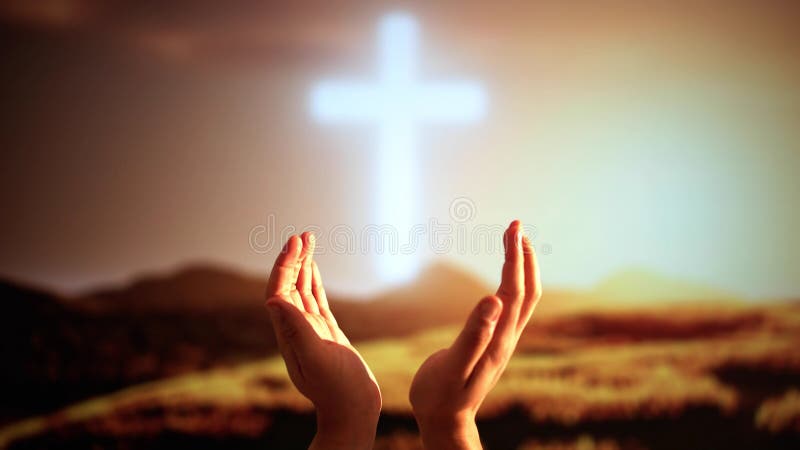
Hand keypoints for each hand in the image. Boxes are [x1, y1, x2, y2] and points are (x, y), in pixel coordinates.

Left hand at [265, 232, 380, 449]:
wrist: (354, 410)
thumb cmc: (337, 389)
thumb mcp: (316, 358)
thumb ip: (295, 329)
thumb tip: (272, 300)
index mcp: (289, 332)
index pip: (279, 291)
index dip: (284, 265)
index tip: (295, 243)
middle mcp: (296, 328)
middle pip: (288, 285)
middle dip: (293, 258)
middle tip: (303, 233)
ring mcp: (311, 329)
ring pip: (302, 289)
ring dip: (303, 264)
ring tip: (308, 239)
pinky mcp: (326, 332)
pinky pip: (316, 299)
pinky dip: (313, 280)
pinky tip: (314, 267)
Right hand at [409, 220, 540, 449]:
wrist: (445, 423)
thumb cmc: (441, 396)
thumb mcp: (453, 367)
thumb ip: (473, 335)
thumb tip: (493, 299)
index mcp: (499, 338)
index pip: (514, 289)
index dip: (515, 257)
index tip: (513, 227)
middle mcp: (507, 338)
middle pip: (526, 290)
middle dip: (523, 255)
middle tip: (515, 224)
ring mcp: (502, 341)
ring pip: (521, 298)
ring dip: (520, 267)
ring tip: (513, 241)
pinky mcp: (493, 345)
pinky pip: (511, 307)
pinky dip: (510, 283)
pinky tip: (500, 280)